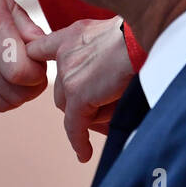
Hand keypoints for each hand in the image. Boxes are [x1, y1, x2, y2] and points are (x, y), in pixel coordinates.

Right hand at [0, 0, 47, 113]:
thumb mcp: (5, 3)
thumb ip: (29, 30)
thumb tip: (47, 52)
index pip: (22, 73)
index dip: (37, 73)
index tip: (37, 63)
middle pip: (15, 95)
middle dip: (31, 86)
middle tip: (29, 70)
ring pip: (2, 105)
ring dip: (15, 94)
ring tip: (13, 74)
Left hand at [26, 16, 134, 161]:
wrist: (145, 36)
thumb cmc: (140, 36)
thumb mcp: (114, 32)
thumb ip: (100, 48)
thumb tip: (110, 71)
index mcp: (73, 34)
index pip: (41, 49)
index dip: (40, 61)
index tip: (43, 73)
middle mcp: (65, 52)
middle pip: (61, 88)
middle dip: (79, 100)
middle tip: (104, 104)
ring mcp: (69, 74)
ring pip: (70, 107)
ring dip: (91, 114)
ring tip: (118, 107)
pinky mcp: (78, 94)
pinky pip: (74, 125)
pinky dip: (79, 141)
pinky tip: (83, 153)